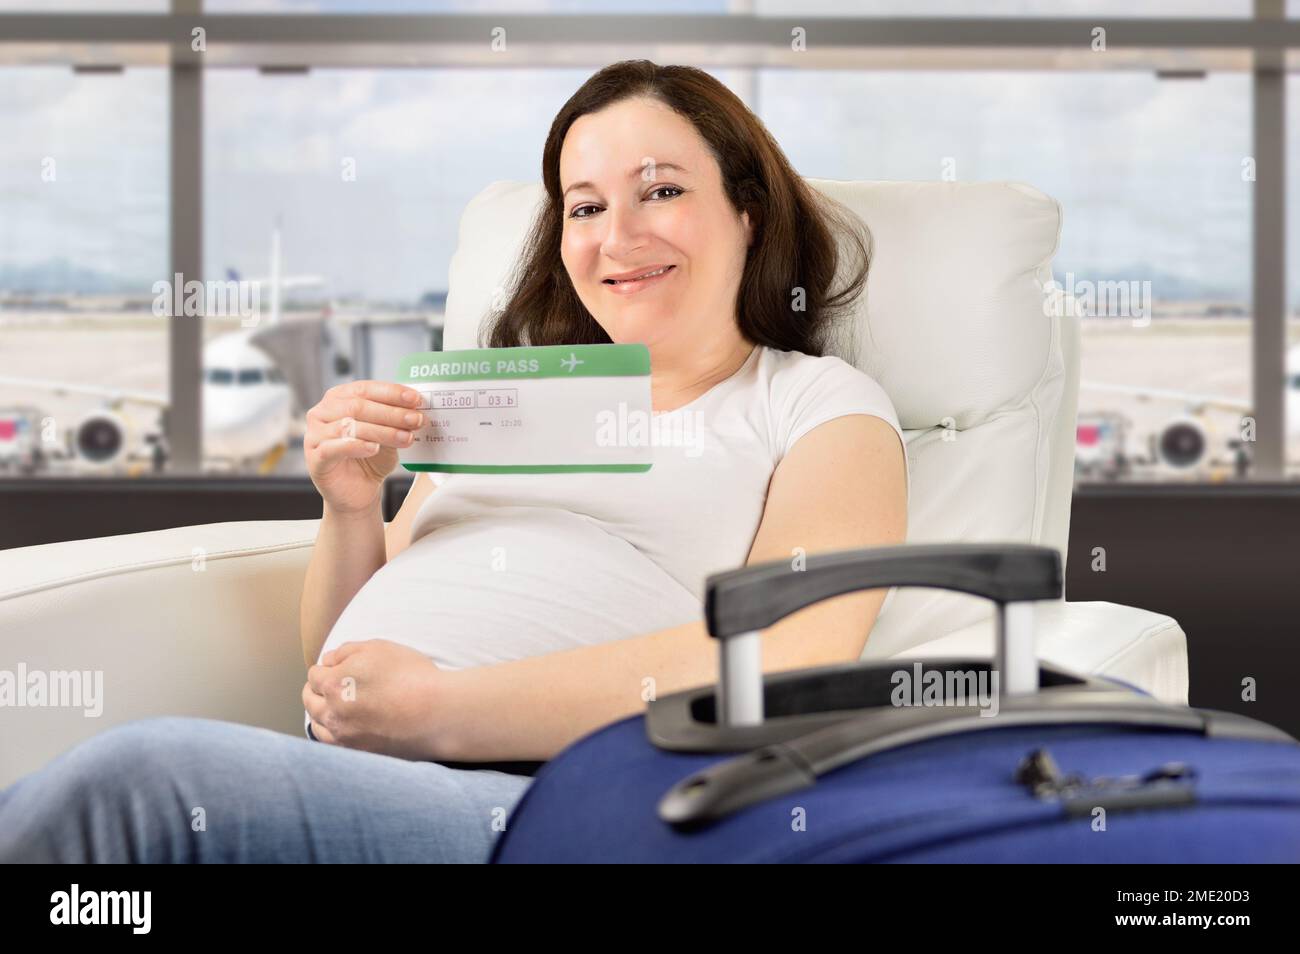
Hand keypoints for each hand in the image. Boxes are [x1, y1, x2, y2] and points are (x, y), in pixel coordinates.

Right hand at [303, 380, 425, 515]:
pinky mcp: (314, 458)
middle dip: (391, 412)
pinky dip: (356, 446)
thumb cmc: (370, 458)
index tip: (416, 399)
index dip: (391, 392)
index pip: (365, 389)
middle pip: (358, 406)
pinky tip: (374, 448)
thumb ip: (396, 419)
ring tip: (406, 438)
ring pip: (348, 426)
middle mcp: (322, 412)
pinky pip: (334, 448)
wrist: (358, 491)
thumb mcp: (387, 434)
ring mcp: (315, 435)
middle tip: (416, 419)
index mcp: (339, 398)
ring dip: (382, 431)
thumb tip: (416, 407)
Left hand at [303, 639, 454, 760]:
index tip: (334, 668)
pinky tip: (342, 728)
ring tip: (330, 708)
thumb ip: (347, 651)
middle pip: (310, 701)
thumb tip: (329, 660)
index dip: (325, 668)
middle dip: (316, 690)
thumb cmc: (411, 675)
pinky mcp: (359, 754)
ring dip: (320, 714)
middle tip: (326, 686)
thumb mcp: (379, 648)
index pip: (315, 675)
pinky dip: (332, 734)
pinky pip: (333, 746)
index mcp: (333, 684)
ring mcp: (344, 738)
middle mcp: (332, 713)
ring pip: (318, 727)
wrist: (437, 713)